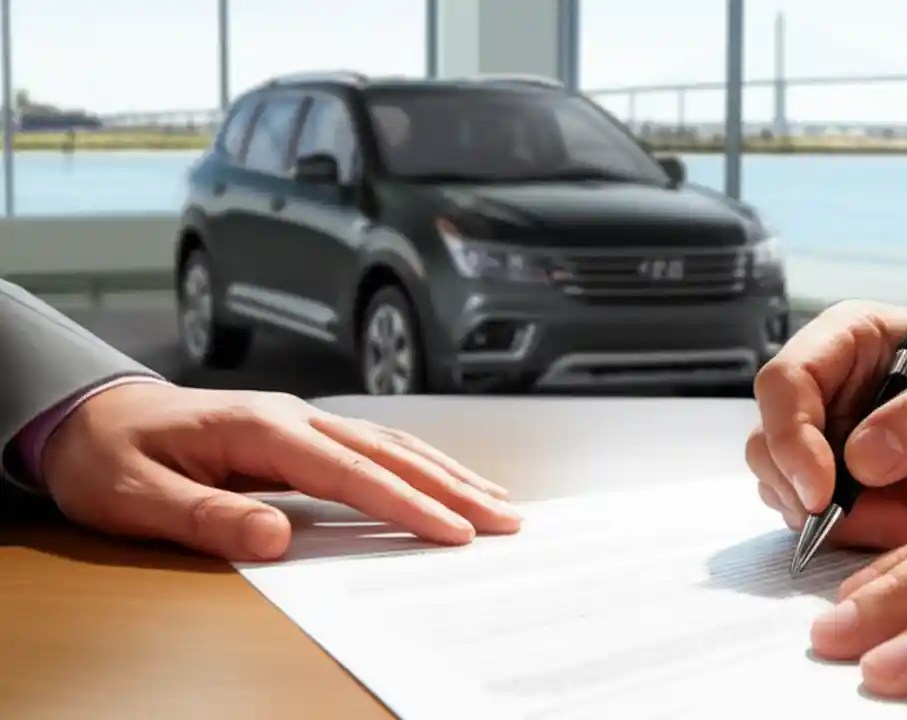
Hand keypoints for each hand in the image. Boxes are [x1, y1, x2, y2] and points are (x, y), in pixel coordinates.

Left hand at [39, 383, 520, 560]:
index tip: (454, 530)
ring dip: (447, 471)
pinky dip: (417, 462)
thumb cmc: (112, 457)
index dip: (406, 503)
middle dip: (452, 486)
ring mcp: (301, 419)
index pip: (350, 472)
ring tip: (498, 499)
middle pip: (389, 452)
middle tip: (507, 517)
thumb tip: (276, 538)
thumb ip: (207, 515)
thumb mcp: (138, 496)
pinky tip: (442, 478)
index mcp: (261, 429)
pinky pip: (373, 446)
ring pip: (391, 442)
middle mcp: (293, 417)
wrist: (91, 416)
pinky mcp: (300, 431)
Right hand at [747, 300, 906, 547]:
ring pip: (786, 490)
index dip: (791, 437)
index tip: (822, 492)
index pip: (784, 381)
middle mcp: (826, 389)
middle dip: (816, 494)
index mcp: (850, 339)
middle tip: (891, 520)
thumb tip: (859, 458)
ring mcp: (827, 441)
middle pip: (770, 443)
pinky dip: (859, 534)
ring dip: (846, 520)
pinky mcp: (838, 488)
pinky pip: (817, 522)